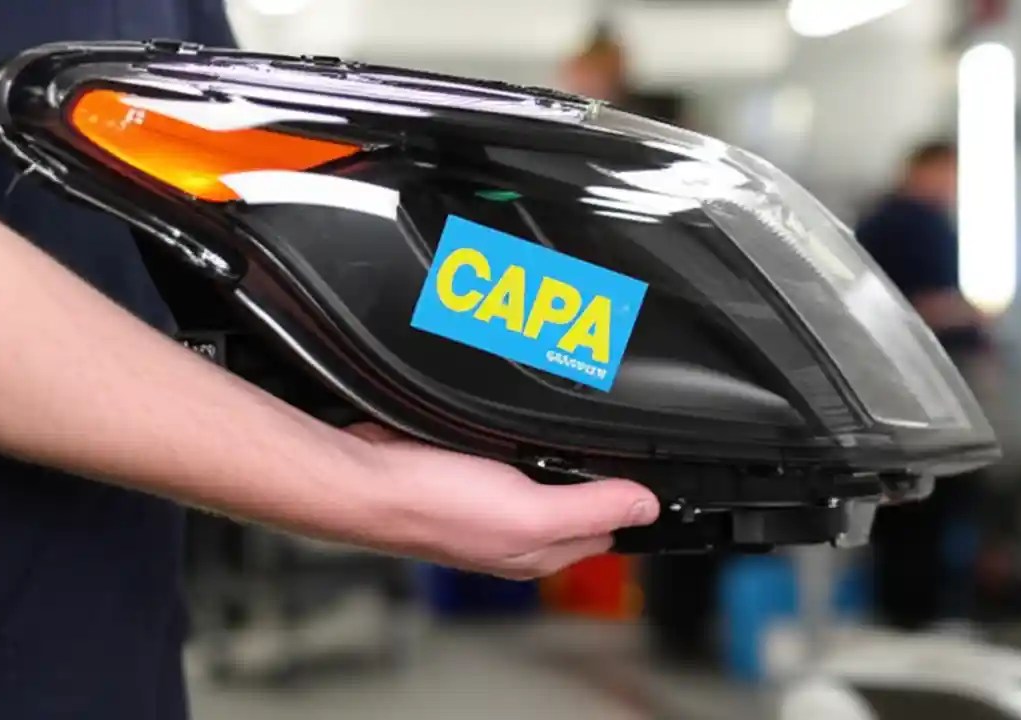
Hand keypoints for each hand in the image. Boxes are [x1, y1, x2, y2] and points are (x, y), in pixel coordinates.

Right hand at [347, 424, 658, 579]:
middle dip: (601, 471)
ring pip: (544, 472)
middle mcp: (519, 528)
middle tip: (621, 435)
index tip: (655, 470)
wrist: (365, 479)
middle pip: (580, 499)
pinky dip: (522, 437)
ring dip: (562, 449)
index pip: (609, 528)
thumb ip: (592, 507)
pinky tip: (524, 421)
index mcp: (542, 547)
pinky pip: (510, 452)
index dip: (634, 500)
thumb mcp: (528, 512)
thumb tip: (647, 506)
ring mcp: (491, 497)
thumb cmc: (431, 505)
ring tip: (584, 424)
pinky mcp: (466, 468)